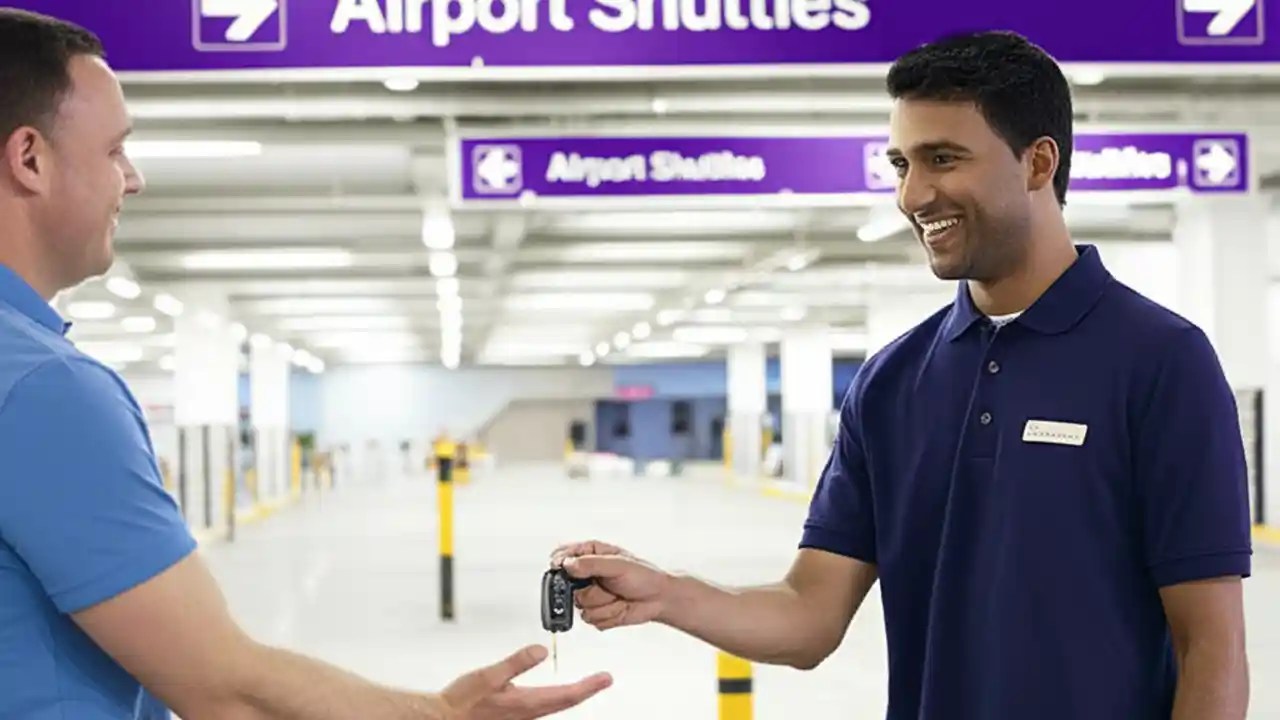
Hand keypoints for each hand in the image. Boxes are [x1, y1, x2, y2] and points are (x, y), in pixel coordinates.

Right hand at [437, 644, 611, 719]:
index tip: (605, 678)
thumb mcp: (489, 676)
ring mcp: (522, 717)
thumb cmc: (462, 701)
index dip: (589, 686)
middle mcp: (528, 713)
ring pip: (555, 707)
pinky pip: (543, 708)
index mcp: (526, 703)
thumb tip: (540, 650)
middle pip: (566, 702)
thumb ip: (516, 662)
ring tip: (585, 686)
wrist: (444, 719)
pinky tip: (552, 695)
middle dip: (586, 689)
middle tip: (603, 680)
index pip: (567, 695)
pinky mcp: (514, 716)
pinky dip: (555, 699)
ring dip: (572, 695)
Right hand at [549, 540, 670, 629]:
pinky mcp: (596, 613)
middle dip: (588, 590)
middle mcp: (588, 575)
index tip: (561, 568)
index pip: (564, 556)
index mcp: (591, 555)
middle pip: (567, 586)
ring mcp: (591, 595)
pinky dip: (608, 615)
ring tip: (618, 597)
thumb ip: (591, 564)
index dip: (559, 563)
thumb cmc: (644, 576)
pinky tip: (619, 607)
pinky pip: (590, 619)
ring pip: (580, 605)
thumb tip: (568, 564)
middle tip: (604, 586)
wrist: (659, 599)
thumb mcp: (618, 564)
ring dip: (602, 603)